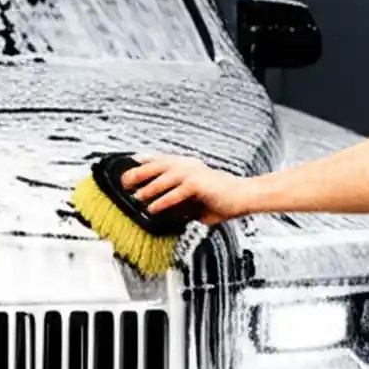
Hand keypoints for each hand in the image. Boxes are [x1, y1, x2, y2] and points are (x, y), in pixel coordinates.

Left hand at [120, 154, 255, 225]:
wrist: (243, 196)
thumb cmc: (218, 198)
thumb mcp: (192, 197)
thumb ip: (176, 198)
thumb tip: (157, 207)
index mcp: (184, 165)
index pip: (158, 160)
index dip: (141, 163)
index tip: (125, 171)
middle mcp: (187, 166)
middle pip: (156, 165)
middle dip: (138, 173)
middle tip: (124, 183)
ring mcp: (193, 173)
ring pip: (164, 178)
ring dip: (148, 188)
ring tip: (137, 197)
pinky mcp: (199, 184)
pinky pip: (176, 192)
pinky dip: (163, 200)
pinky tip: (153, 208)